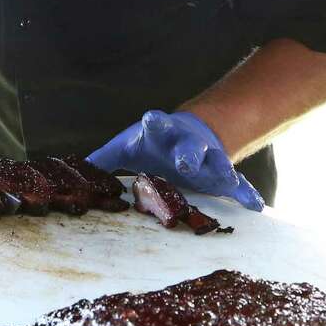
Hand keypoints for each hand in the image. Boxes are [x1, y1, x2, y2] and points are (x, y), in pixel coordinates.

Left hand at [86, 110, 263, 210]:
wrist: (192, 135)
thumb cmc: (151, 144)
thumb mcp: (126, 148)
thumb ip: (102, 160)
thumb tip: (71, 172)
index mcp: (161, 133)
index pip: (157, 126)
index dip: (155, 123)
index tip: (152, 119)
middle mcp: (186, 143)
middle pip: (188, 147)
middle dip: (188, 153)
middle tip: (186, 162)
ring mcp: (208, 158)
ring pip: (218, 164)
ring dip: (222, 173)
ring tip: (228, 182)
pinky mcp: (223, 174)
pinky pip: (238, 185)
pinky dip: (246, 194)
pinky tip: (254, 206)